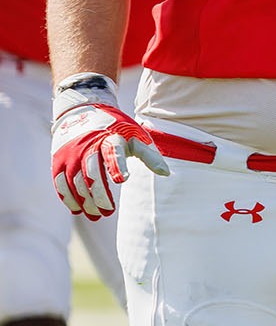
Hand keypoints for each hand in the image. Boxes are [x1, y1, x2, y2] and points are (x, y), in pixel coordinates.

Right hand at [50, 74, 168, 219]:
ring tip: (96, 215)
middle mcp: (87, 146)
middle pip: (90, 172)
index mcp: (110, 137)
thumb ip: (149, 155)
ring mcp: (70, 154)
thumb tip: (166, 173)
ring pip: (74, 181)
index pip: (113, 152)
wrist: (83, 110)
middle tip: (109, 211)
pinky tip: (78, 209)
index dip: (117, 165)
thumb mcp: (135, 135)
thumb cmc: (116, 128)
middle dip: (99, 194)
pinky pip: (60, 183)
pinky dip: (68, 198)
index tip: (123, 179)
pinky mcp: (58, 161)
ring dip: (84, 201)